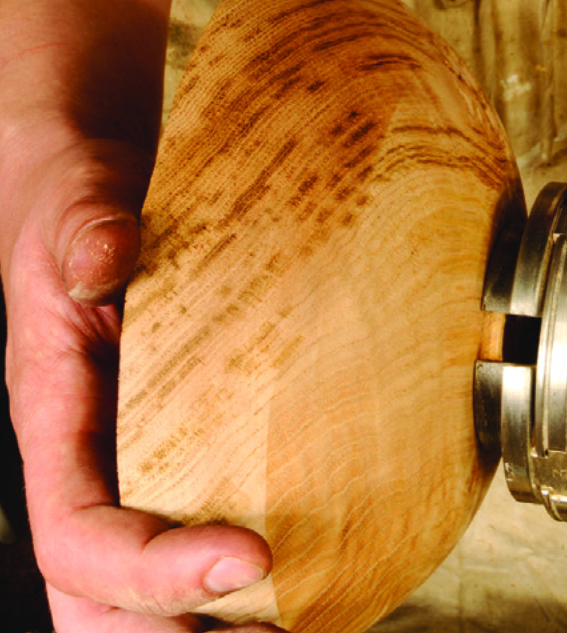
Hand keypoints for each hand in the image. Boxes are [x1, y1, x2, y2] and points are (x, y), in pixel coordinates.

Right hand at [2, 128, 284, 631]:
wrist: (96, 183)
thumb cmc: (78, 195)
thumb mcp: (76, 200)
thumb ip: (86, 228)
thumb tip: (103, 261)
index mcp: (52, 410)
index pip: (77, 532)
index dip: (150, 567)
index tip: (246, 558)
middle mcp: (91, 447)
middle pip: (99, 593)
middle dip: (174, 628)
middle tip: (272, 627)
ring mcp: (135, 444)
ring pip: (143, 576)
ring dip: (212, 616)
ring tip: (298, 615)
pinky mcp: (185, 425)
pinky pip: (197, 511)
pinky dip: (240, 562)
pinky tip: (309, 558)